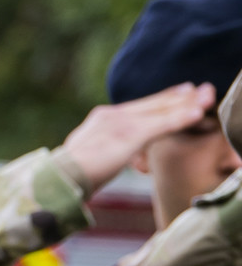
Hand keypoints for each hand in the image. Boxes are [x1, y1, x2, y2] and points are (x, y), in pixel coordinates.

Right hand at [61, 82, 218, 192]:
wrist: (59, 176)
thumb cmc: (72, 172)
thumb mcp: (91, 152)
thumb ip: (107, 145)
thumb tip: (115, 152)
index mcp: (103, 118)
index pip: (139, 107)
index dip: (161, 99)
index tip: (180, 92)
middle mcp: (112, 115)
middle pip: (152, 104)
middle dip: (178, 97)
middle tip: (200, 88)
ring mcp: (120, 123)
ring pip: (160, 111)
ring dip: (185, 104)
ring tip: (206, 98)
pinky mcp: (128, 135)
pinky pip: (161, 125)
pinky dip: (180, 119)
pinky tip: (196, 114)